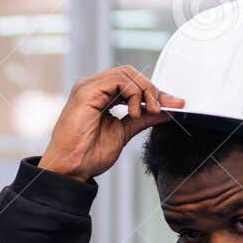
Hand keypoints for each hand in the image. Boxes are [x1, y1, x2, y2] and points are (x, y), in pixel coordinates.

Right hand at [38, 66, 183, 181]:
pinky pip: (119, 80)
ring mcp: (88, 87)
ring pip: (127, 74)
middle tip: (161, 108)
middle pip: (131, 74)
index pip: (131, 83)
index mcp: (100, 96)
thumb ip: (143, 118)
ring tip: (149, 111)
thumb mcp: (124, 132)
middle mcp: (93, 88)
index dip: (153, 92)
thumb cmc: (88, 155)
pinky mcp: (86, 91)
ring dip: (145, 91)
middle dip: (151, 90)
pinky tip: (134, 111)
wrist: (71, 169)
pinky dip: (133, 93)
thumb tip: (167, 110)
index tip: (172, 104)